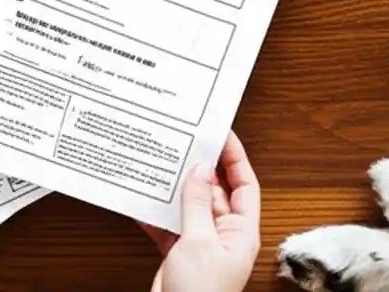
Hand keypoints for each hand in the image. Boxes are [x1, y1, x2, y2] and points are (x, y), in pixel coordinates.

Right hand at [139, 132, 260, 291]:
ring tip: (162, 165)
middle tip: (185, 144)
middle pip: (215, 192)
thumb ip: (196, 203)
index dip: (235, 158)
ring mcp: (202, 245)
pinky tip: (142, 199)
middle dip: (200, 169)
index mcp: (241, 231)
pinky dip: (156, 213)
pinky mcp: (180, 255)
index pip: (245, 184)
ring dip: (175, 189)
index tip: (221, 134)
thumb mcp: (199, 241)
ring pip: (189, 207)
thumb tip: (199, 170)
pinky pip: (170, 226)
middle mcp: (224, 235)